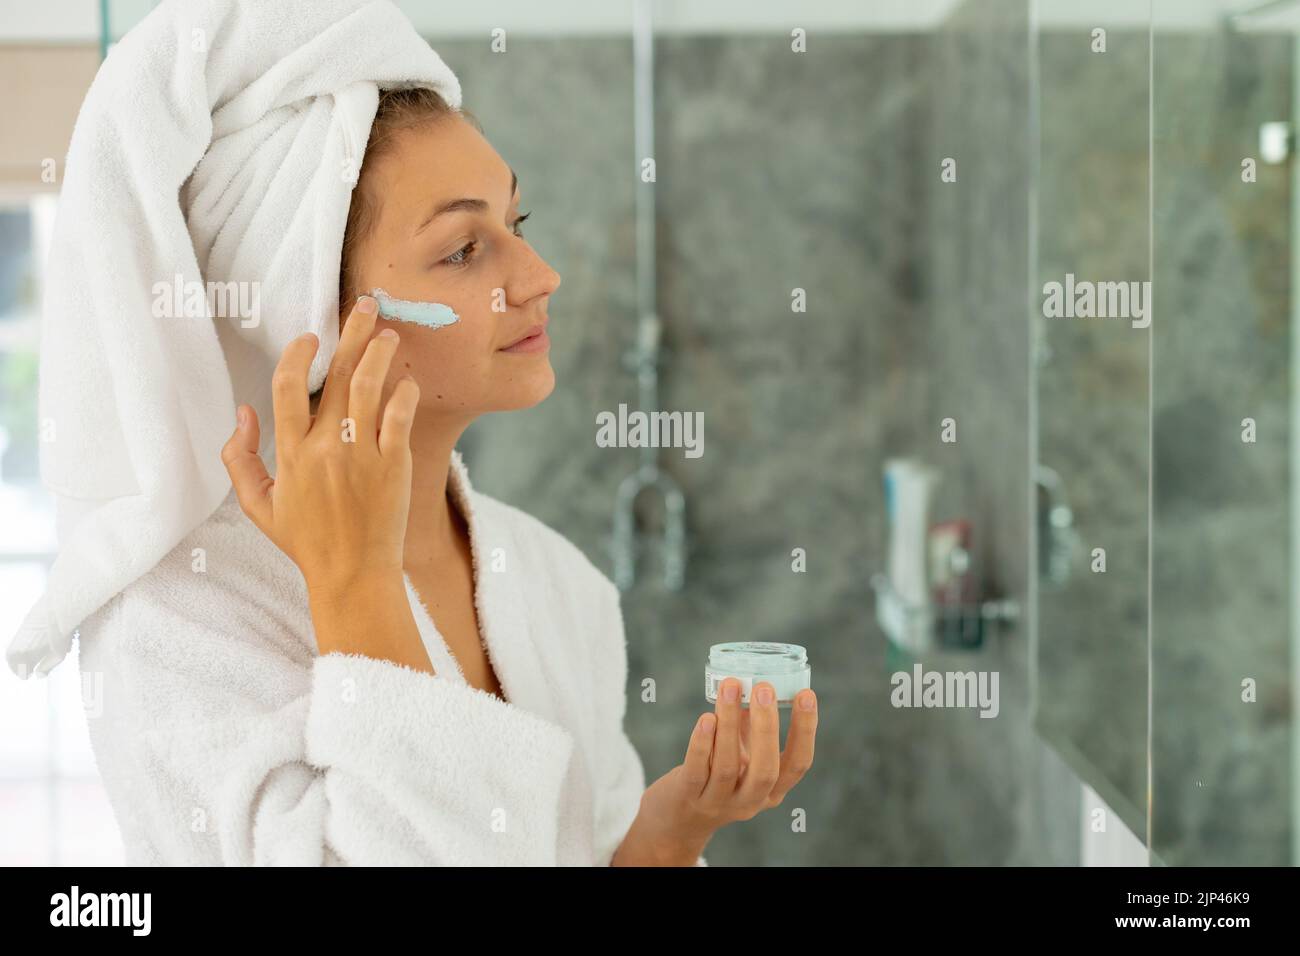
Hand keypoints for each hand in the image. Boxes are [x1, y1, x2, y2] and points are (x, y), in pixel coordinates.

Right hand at [220, 295, 419, 595]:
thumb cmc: (306, 540)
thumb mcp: (258, 505)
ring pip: (371, 389)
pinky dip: (403, 395)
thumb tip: (241, 412)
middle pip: (337, 376)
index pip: (287, 388)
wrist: (353, 575)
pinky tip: (406, 381)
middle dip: (351, 333)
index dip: (298, 354)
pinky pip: (400, 420)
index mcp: (290, 453)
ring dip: (380, 354)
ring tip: (389, 332)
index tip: (311, 335)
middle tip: (365, 304)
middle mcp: (326, 449)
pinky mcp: (395, 467)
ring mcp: (363, 456)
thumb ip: (240, 458)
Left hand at [620, 679, 817, 863]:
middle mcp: (750, 801)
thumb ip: (749, 726)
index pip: (798, 763)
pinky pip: (698, 770)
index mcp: (772, 790)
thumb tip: (752, 681)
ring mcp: (719, 802)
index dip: (805, 730)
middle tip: (764, 687)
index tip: (807, 693)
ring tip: (730, 687)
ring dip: (729, 724)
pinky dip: (702, 743)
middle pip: (766, 770)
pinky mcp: (689, 798)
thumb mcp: (742, 756)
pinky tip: (706, 718)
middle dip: (767, 726)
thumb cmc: (716, 776)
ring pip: (728, 766)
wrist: (678, 821)